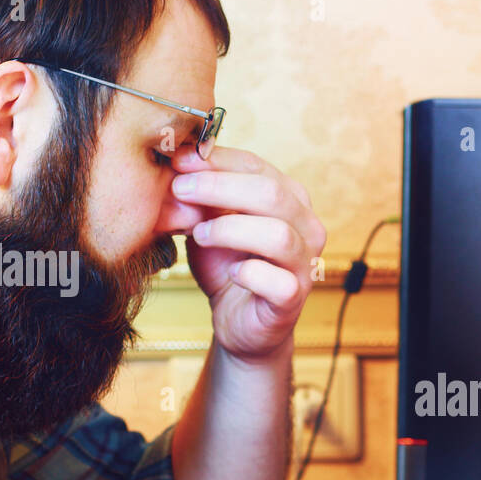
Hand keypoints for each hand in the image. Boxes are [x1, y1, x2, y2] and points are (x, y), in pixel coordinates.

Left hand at [170, 144, 327, 361]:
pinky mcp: (295, 298)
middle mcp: (306, 226)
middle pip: (271, 193)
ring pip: (278, 234)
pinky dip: (249, 274)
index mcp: (289, 198)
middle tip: (179, 190)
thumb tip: (174, 162)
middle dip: (218, 187)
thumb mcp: (208, 222)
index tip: (178, 160)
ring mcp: (305, 263)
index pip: (256, 166)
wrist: (237, 319)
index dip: (216, 160)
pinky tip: (231, 273)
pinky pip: (278, 282)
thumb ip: (199, 196)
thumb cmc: (227, 265)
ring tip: (199, 235)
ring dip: (230, 230)